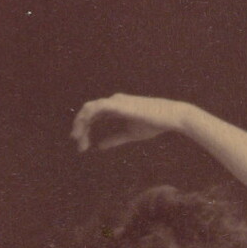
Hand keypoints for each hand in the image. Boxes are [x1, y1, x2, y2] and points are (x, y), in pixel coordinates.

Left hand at [71, 94, 188, 152]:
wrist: (169, 117)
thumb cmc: (153, 124)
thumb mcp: (130, 134)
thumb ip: (115, 139)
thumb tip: (99, 146)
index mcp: (115, 108)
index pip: (95, 116)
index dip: (85, 129)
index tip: (81, 144)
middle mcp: (112, 102)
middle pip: (89, 113)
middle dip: (81, 128)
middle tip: (79, 146)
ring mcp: (114, 101)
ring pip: (89, 109)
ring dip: (81, 124)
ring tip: (78, 139)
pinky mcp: (117, 103)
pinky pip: (96, 108)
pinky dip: (87, 118)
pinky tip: (83, 130)